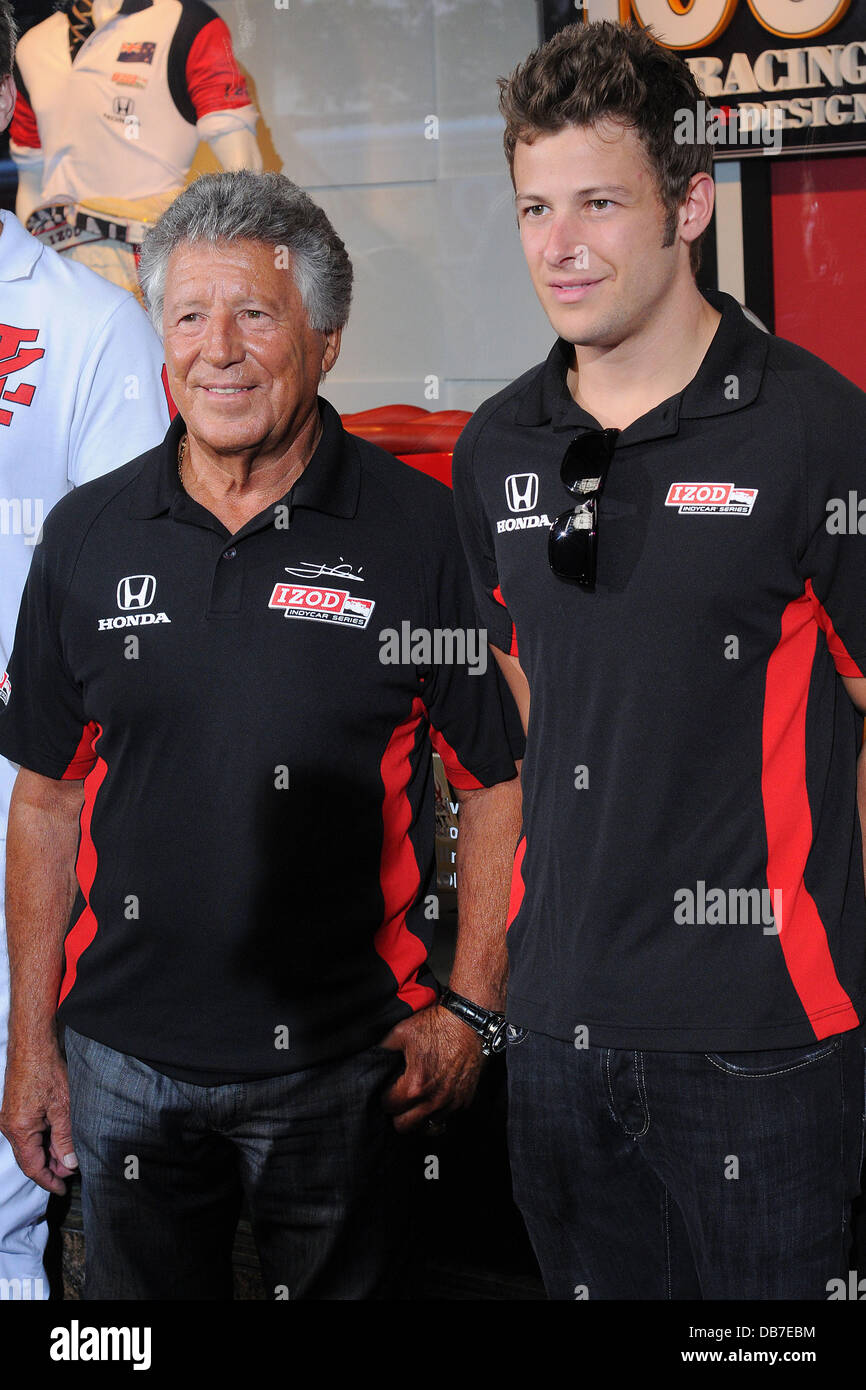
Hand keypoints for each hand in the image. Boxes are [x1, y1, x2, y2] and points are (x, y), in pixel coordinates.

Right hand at [0, 1048, 77, 1194]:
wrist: (31, 1045)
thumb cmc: (45, 1070)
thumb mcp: (62, 1107)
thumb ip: (65, 1138)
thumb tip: (69, 1163)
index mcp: (19, 1131)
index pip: (32, 1168)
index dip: (49, 1181)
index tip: (63, 1189)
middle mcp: (9, 1127)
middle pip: (30, 1158)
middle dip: (51, 1167)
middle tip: (73, 1170)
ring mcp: (10, 1119)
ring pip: (30, 1145)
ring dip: (48, 1152)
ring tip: (70, 1155)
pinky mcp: (14, 1110)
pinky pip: (28, 1132)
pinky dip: (43, 1139)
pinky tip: (59, 1137)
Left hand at [378, 1004, 483, 1133]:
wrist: (470, 1021)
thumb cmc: (437, 1025)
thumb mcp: (401, 1032)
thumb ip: (382, 1049)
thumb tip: (368, 1058)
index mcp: (415, 1086)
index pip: (388, 1107)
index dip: (383, 1096)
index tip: (387, 1088)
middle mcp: (435, 1100)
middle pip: (404, 1126)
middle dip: (397, 1113)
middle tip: (398, 1097)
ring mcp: (452, 1103)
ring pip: (427, 1127)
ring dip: (418, 1115)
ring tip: (416, 1099)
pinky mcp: (465, 1100)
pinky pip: (446, 1118)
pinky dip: (438, 1111)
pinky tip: (433, 1095)